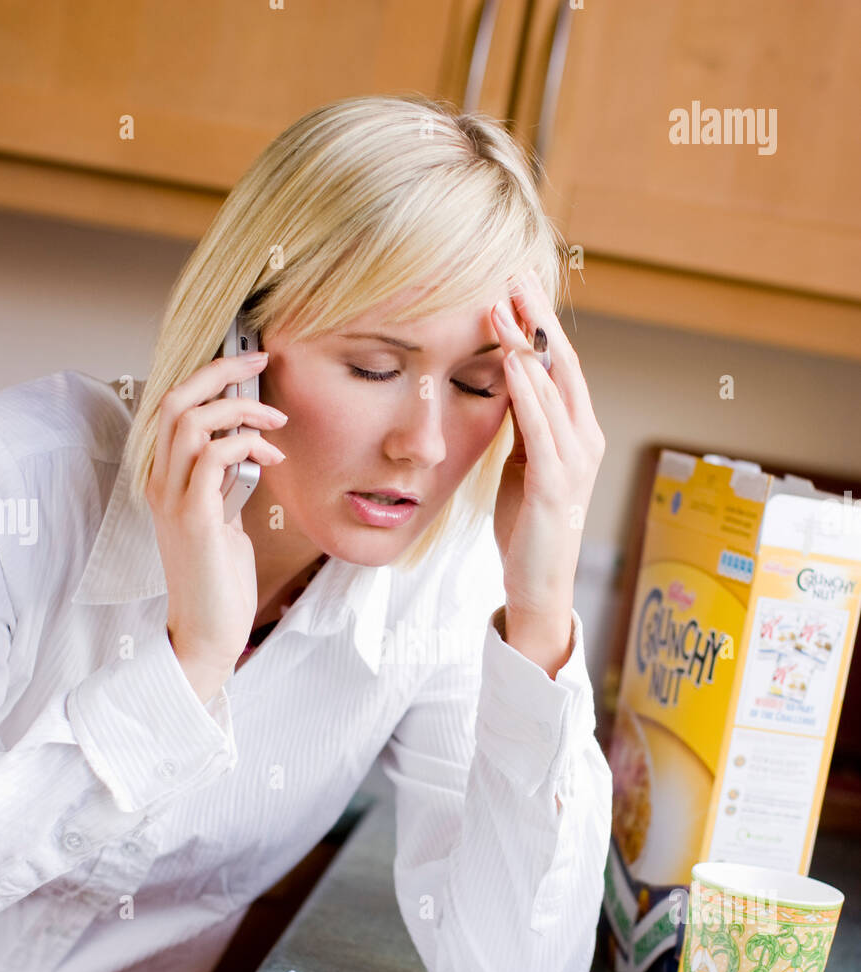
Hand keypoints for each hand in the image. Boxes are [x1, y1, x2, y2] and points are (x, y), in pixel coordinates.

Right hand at [146, 352, 288, 700]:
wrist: (208, 629)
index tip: (250, 365)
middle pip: (177, 400)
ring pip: (191, 420)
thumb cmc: (219, 579)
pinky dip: (245, 445)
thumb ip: (225, 482)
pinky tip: (271, 458)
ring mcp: (174, 499)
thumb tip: (247, 449)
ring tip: (276, 422)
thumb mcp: (223, 518)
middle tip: (261, 362)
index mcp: (165, 478)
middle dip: (220, 372)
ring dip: (239, 409)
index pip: (175, 407)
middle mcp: (161, 482)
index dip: (210, 377)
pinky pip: (212, 457)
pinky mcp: (195, 517)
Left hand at [490, 267, 604, 667]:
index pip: (560, 364)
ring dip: (525, 342)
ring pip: (553, 387)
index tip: (516, 283)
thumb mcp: (523, 462)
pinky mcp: (555, 483)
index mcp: (578, 431)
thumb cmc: (526, 526)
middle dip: (538, 316)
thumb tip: (511, 381)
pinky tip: (509, 360)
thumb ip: (525, 423)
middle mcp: (585, 437)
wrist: (538, 584)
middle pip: (563, 362)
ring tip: (501, 303)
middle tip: (514, 271)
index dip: (540, 322)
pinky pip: (540, 426)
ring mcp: (575, 460)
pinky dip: (524, 389)